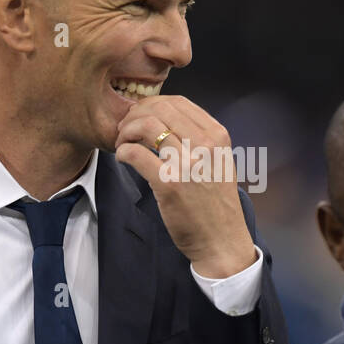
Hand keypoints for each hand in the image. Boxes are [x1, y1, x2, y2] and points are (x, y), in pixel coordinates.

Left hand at [115, 95, 255, 278]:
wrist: (222, 240)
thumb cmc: (216, 204)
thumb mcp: (219, 163)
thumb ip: (201, 140)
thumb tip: (167, 119)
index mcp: (217, 136)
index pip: (178, 102)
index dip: (152, 104)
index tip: (141, 116)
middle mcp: (205, 146)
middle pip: (160, 109)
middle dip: (136, 114)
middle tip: (125, 128)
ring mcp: (187, 164)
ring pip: (146, 126)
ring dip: (126, 131)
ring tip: (122, 143)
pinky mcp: (169, 184)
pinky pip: (136, 153)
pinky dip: (123, 151)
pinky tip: (122, 158)